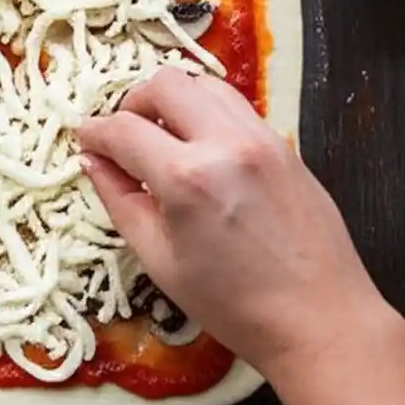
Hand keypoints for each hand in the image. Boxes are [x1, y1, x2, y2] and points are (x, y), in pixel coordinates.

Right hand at [78, 67, 387, 373]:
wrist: (321, 320)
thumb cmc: (234, 305)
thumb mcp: (160, 261)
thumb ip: (121, 202)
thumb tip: (91, 162)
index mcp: (187, 179)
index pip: (124, 129)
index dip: (94, 132)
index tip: (84, 142)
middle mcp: (226, 143)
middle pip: (164, 84)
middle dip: (131, 103)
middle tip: (123, 139)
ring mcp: (262, 138)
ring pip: (203, 84)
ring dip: (172, 101)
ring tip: (161, 141)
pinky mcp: (285, 145)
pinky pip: (235, 106)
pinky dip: (206, 114)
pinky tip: (199, 152)